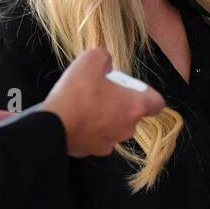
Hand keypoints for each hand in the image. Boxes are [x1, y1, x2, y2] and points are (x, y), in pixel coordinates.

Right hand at [38, 47, 165, 156]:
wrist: (52, 124)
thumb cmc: (76, 93)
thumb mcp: (91, 59)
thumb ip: (105, 57)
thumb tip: (106, 64)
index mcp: (134, 106)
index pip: (157, 103)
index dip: (146, 92)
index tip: (130, 86)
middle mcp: (127, 128)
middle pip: (132, 113)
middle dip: (120, 101)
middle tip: (102, 90)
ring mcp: (110, 142)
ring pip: (114, 126)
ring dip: (105, 116)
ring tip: (86, 104)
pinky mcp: (92, 151)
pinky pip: (97, 136)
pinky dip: (90, 128)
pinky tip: (76, 117)